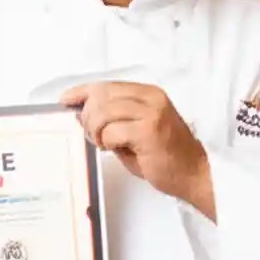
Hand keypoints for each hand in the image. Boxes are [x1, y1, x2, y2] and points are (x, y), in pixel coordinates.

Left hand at [61, 81, 214, 221]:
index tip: (66, 100)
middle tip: (93, 136)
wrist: (194, 174)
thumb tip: (83, 115)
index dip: (82, 91)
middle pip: (101, 95)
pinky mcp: (148, 131)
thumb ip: (114, 119)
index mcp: (148, 93)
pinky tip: (115, 149)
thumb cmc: (165, 156)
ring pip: (103, 112)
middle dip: (88, 117)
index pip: (106, 85)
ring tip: (104, 143)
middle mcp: (150, 98)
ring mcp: (151, 112)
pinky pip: (112, 131)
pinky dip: (107, 142)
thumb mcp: (137, 130)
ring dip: (96, 130)